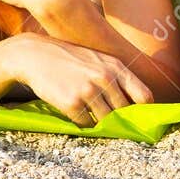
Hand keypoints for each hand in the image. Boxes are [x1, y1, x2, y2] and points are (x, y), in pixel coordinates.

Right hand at [1, 33, 152, 125]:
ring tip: (87, 109)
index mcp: (116, 66)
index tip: (137, 118)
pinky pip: (86, 123)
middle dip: (117, 118)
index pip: (144, 96)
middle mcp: (105, 77)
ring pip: (105, 120)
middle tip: (107, 117)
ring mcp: (89, 90)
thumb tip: (136, 105)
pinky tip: (73, 109)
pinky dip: (81, 121)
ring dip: (98, 121)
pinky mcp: (72, 102)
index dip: (143, 111)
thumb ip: (116, 78)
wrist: (36, 55)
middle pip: (124, 112)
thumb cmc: (70, 60)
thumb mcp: (98, 60)